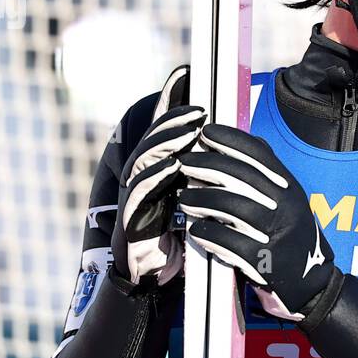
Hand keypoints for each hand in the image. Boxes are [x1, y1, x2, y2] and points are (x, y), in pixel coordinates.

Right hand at [111, 65, 206, 286]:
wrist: (156, 279)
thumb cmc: (178, 236)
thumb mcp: (197, 200)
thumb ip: (205, 172)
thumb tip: (226, 140)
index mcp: (159, 171)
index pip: (165, 131)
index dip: (172, 103)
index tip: (188, 77)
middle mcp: (143, 179)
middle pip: (154, 140)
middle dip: (174, 121)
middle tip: (197, 109)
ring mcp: (134, 198)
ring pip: (146, 161)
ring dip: (167, 143)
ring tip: (188, 130)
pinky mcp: (131, 220)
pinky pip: (141, 194)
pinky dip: (156, 177)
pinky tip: (172, 166)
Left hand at [178, 124, 335, 320]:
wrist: (313, 279)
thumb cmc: (294, 234)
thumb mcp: (291, 198)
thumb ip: (268, 174)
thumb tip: (236, 143)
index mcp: (290, 187)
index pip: (259, 153)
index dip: (230, 139)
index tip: (206, 132)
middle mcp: (284, 206)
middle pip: (238, 176)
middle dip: (205, 165)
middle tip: (184, 163)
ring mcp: (274, 233)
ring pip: (228, 206)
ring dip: (200, 199)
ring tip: (185, 198)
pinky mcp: (261, 259)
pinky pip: (226, 240)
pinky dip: (206, 232)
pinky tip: (196, 229)